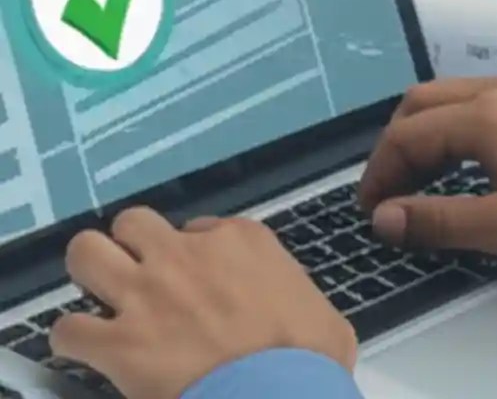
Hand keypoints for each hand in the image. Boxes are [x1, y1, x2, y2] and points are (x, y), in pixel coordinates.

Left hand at [50, 208, 356, 398]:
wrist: (279, 396)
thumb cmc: (312, 358)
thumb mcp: (320, 311)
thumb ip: (290, 293)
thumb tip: (289, 312)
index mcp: (241, 241)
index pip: (199, 229)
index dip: (193, 257)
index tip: (199, 284)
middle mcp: (185, 255)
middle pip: (133, 224)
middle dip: (131, 247)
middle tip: (141, 278)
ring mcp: (145, 294)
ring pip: (85, 253)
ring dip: (89, 274)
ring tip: (100, 299)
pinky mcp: (117, 341)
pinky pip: (67, 328)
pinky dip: (73, 339)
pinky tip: (88, 351)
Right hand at [359, 76, 496, 266]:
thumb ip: (438, 220)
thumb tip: (386, 218)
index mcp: (489, 116)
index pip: (407, 135)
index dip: (379, 174)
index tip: (371, 210)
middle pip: (422, 104)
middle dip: (395, 147)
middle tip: (388, 194)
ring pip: (453, 99)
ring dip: (426, 134)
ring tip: (420, 185)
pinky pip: (484, 103)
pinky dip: (458, 128)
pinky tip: (465, 167)